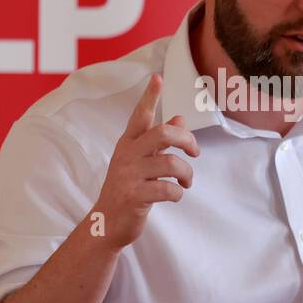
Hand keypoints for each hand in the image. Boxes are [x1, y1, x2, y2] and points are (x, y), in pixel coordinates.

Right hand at [89, 74, 199, 250]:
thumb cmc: (128, 189)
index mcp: (128, 144)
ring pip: (171, 164)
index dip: (149, 97)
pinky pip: (167, 189)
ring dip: (186, 174)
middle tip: (195, 153)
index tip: (157, 78)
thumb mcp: (140, 162)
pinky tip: (175, 195)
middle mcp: (127, 156)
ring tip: (186, 182)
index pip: (140, 116)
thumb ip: (158, 142)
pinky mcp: (135, 197)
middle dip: (187, 140)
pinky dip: (177, 193)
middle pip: (163, 134)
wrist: (107, 223)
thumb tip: (178, 119)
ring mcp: (129, 176)